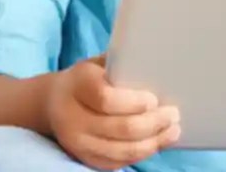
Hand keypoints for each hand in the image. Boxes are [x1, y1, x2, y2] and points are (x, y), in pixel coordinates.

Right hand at [47, 56, 180, 169]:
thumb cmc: (87, 79)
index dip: (135, 102)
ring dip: (153, 142)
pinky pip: (118, 162)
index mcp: (77, 85)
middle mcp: (73, 117)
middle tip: (173, 114)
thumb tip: (160, 65)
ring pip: (122, 150)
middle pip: (120, 128)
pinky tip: (157, 143)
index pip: (106, 99)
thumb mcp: (98, 63)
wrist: (52, 103)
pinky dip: (142, 154)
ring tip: (172, 131)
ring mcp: (77, 142)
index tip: (155, 99)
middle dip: (153, 123)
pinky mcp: (85, 158)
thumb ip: (122, 64)